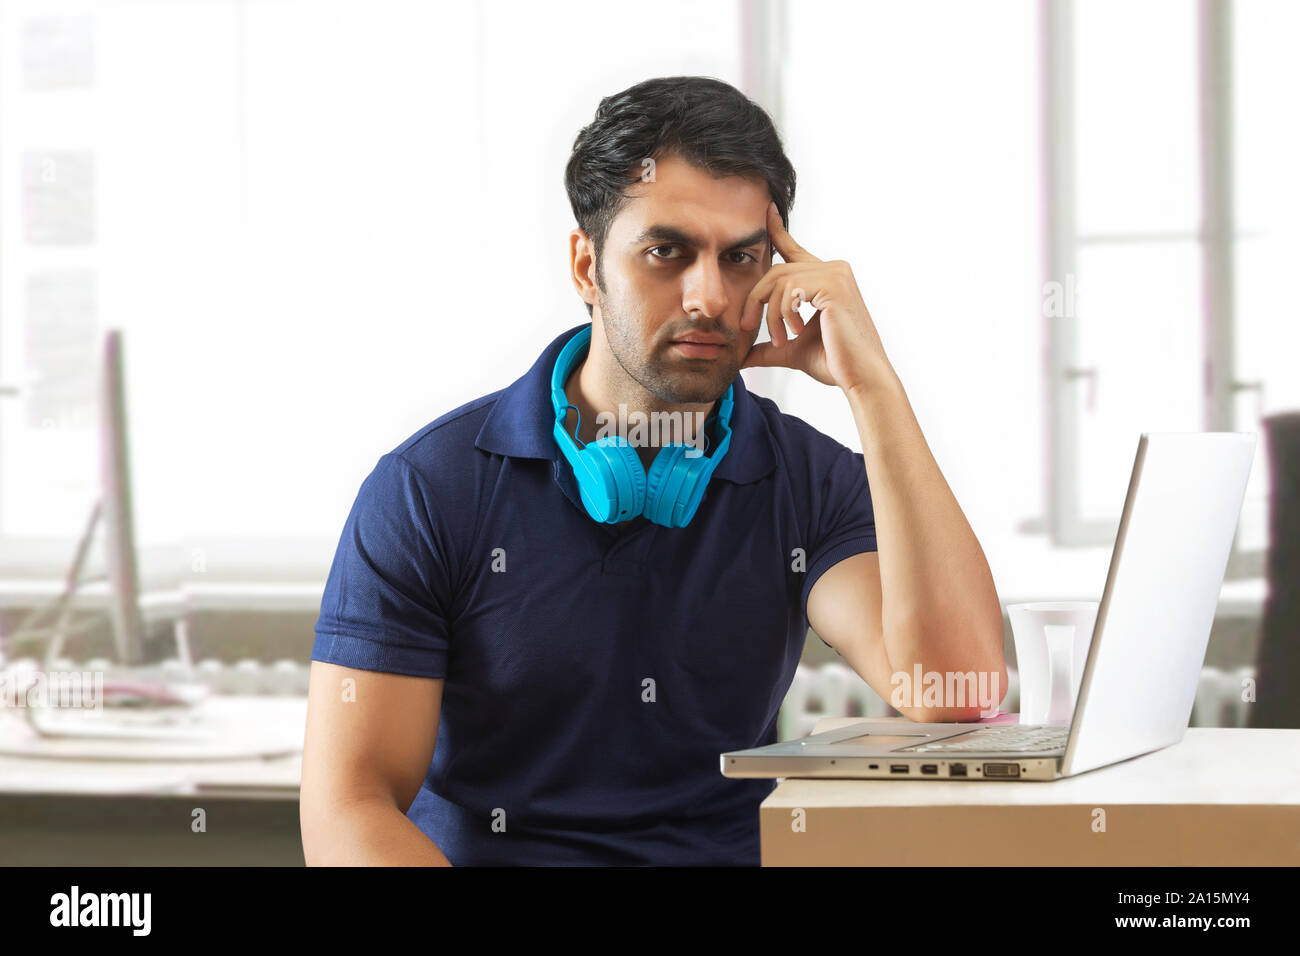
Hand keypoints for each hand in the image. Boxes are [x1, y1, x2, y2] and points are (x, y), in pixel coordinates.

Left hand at [741, 201, 895, 393]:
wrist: (861, 376)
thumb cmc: (835, 363)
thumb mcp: (792, 351)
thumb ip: (768, 347)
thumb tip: (742, 356)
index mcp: (826, 279)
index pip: (794, 250)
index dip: (778, 230)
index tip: (766, 212)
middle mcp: (833, 269)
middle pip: (776, 271)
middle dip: (755, 299)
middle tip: (746, 326)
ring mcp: (835, 274)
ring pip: (779, 282)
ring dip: (770, 315)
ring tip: (779, 340)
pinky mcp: (833, 284)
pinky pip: (790, 290)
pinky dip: (783, 314)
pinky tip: (795, 332)